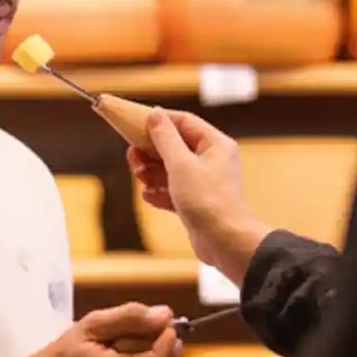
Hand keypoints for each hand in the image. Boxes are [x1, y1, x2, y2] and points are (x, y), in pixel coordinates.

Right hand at [128, 108, 272, 280]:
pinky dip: (159, 191)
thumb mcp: (181, 164)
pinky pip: (173, 189)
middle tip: (132, 156)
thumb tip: (155, 115)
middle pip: (174, 145)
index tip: (135, 122)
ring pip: (171, 168)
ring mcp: (204, 182)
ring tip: (141, 179)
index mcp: (215, 145)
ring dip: (152, 172)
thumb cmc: (207, 200)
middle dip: (151, 151)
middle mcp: (212, 160)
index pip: (184, 121)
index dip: (159, 120)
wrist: (224, 242)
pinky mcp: (196, 202)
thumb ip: (165, 138)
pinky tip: (149, 196)